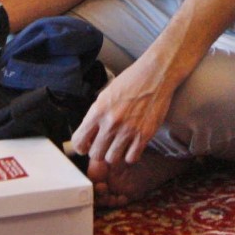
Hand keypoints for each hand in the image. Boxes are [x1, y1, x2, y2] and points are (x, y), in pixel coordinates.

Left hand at [72, 51, 177, 166]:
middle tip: (104, 145)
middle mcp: (111, 122)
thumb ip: (96, 115)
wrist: (155, 74)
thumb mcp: (105, 94)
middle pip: (96, 154)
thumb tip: (88, 134)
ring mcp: (128, 130)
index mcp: (98, 110)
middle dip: (98, 151)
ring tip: (118, 145)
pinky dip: (130, 155)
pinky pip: (131, 158)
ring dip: (114, 154)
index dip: (81, 147)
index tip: (85, 147)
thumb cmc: (131, 81)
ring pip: (112, 159)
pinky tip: (131, 146)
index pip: (79, 142)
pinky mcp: (144, 135)